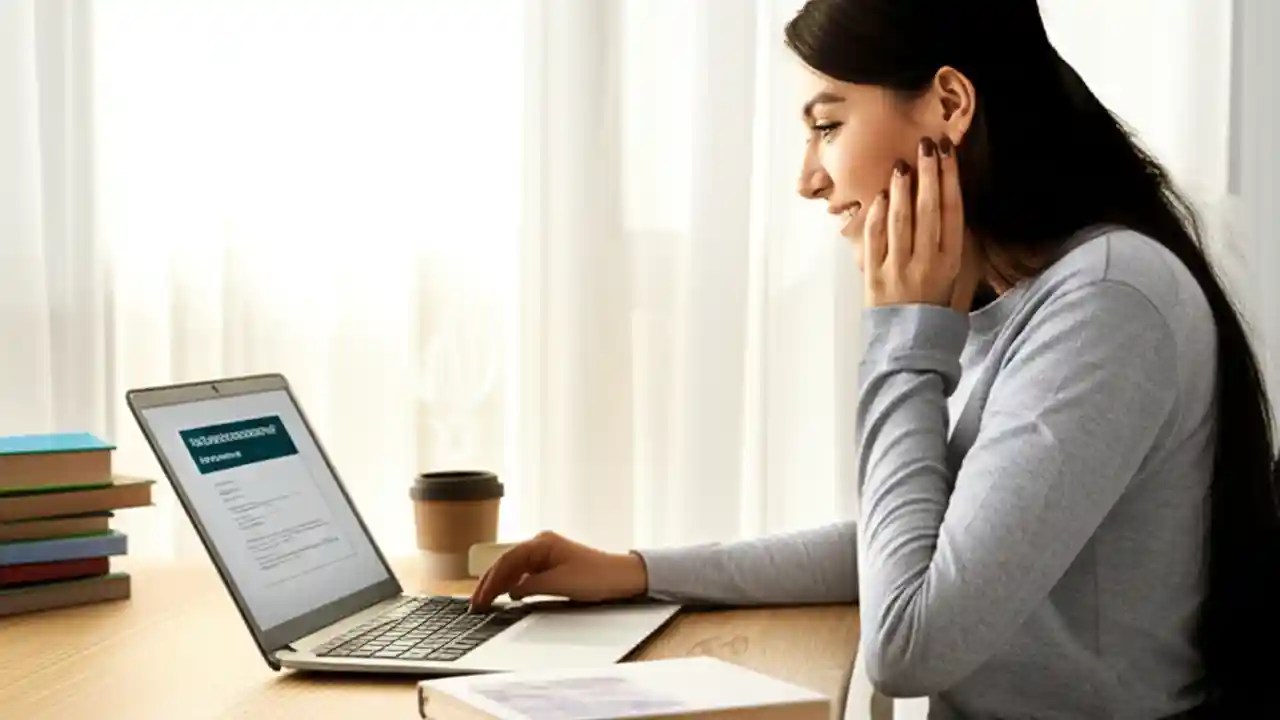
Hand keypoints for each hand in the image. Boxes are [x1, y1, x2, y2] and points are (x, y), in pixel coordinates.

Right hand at [468, 531, 648, 611]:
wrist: (620, 577)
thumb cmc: (595, 577)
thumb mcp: (558, 584)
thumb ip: (530, 586)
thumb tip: (512, 591)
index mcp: (541, 543)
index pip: (507, 560)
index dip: (490, 581)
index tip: (480, 599)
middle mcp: (541, 544)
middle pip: (507, 562)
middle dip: (490, 583)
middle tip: (476, 603)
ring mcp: (546, 553)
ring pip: (514, 568)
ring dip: (500, 584)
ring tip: (485, 602)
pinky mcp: (551, 564)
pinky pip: (525, 573)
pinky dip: (514, 584)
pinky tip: (507, 595)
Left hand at [863, 136, 964, 307]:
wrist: (910, 346)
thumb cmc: (935, 309)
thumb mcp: (955, 279)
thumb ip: (953, 244)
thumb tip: (947, 202)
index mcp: (951, 262)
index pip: (952, 211)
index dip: (950, 179)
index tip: (947, 152)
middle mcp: (927, 263)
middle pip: (928, 210)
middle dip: (928, 174)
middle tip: (926, 145)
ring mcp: (899, 270)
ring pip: (900, 221)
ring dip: (902, 189)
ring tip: (902, 164)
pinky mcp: (874, 277)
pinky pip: (874, 240)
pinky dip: (877, 216)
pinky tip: (882, 195)